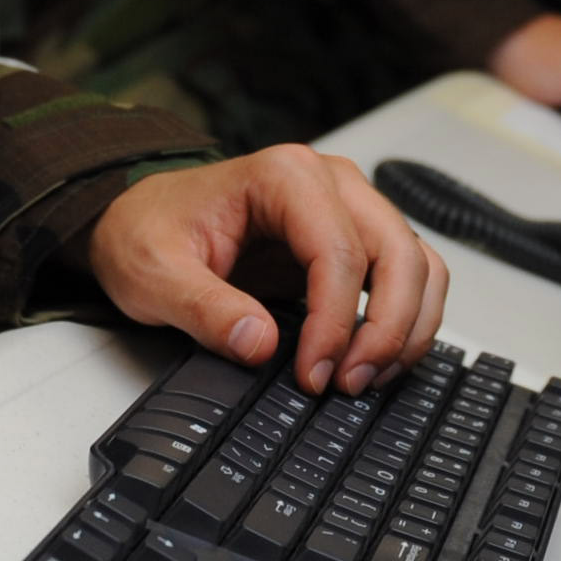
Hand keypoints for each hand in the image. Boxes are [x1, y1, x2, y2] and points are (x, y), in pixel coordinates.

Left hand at [83, 147, 446, 393]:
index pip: (339, 250)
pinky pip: (411, 274)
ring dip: (408, 327)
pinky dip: (408, 320)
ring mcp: (351, 207)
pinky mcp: (356, 239)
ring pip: (417, 262)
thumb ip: (203, 309)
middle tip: (349, 385)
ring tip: (366, 380)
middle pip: (398, 251)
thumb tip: (260, 344)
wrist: (142, 220)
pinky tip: (375, 360)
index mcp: (284, 176)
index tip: (313, 375)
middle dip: (387, 327)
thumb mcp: (153, 274)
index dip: (336, 322)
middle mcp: (331, 182)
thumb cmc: (149, 232)